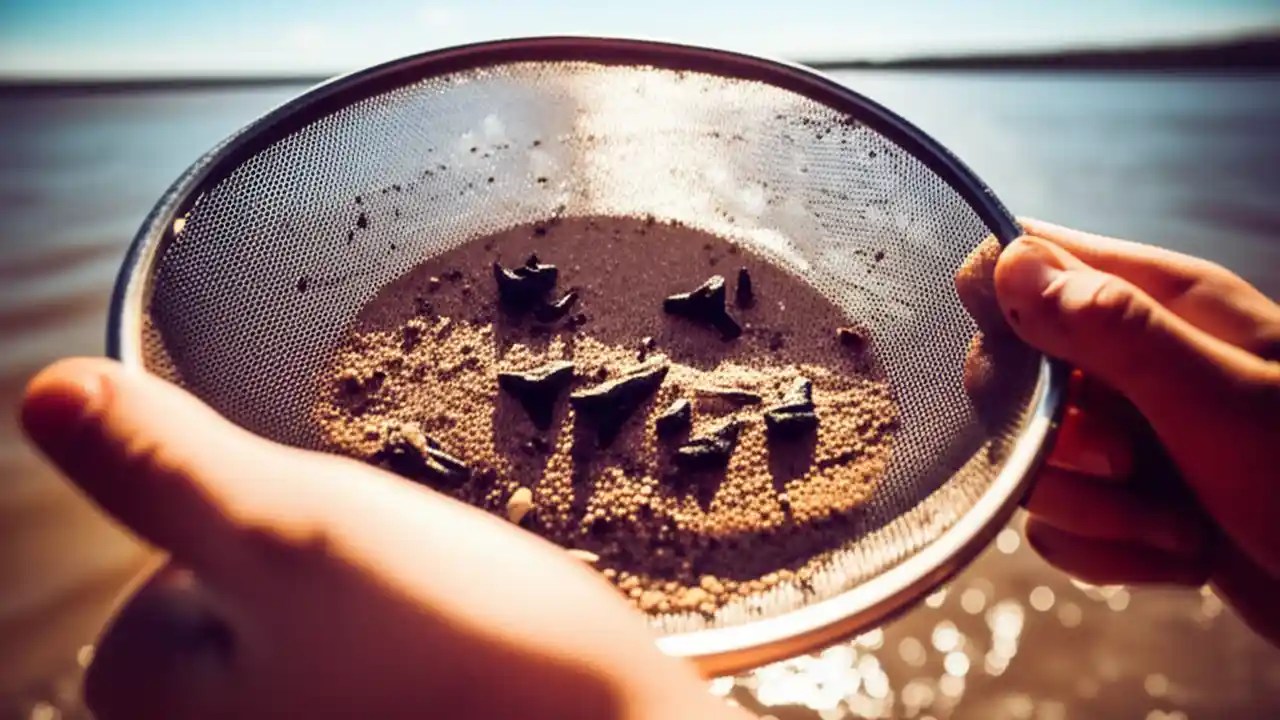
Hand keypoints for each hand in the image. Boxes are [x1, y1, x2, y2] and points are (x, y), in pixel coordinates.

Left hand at [21, 359, 746, 719]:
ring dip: (367, 601)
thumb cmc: (458, 647)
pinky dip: (400, 642)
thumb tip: (51, 392)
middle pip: (234, 601)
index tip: (336, 554)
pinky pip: (362, 662)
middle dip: (314, 570)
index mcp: (162, 708)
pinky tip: (451, 648)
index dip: (255, 531)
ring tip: (437, 617)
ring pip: (309, 626)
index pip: (158, 574)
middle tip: (400, 585)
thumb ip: (161, 464)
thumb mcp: (292, 527)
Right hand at [993, 219, 1279, 643]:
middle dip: (1056, 442)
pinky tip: (1181, 557)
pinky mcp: (1126, 504)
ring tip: (1179, 529)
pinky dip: (1112, 554)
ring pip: (1033, 464)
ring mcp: (1128, 434)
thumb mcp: (1223, 400)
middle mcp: (1134, 362)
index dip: (1001, 317)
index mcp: (1162, 302)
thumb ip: (1114, 328)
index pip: (1030, 263)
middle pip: (1011, 379)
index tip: (1025, 378)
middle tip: (1125, 463)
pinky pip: (1059, 526)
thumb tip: (1009, 261)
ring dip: (1098, 513)